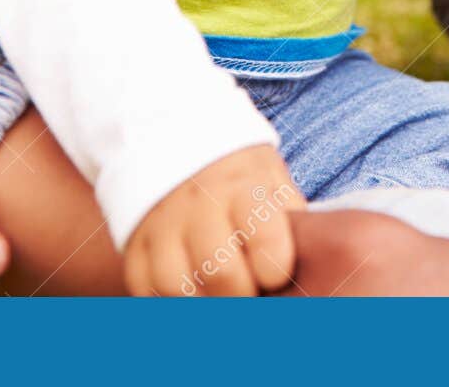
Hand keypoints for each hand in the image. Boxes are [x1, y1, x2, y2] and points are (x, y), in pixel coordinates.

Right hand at [122, 143, 297, 296]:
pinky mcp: (134, 244)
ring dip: (203, 305)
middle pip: (220, 272)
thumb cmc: (239, 177)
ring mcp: (161, 224)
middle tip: (249, 295)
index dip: (276, 269)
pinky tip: (189, 299)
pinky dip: (167, 305)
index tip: (275, 275)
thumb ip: (290, 221)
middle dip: (242, 296)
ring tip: (218, 299)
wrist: (176, 142)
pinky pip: (145, 290)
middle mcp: (198, 205)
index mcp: (243, 187)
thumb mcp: (273, 183)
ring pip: (177, 288)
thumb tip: (314, 268)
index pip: (265, 239)